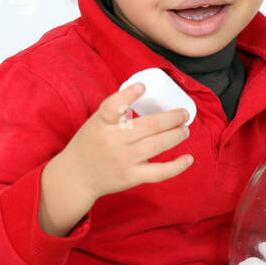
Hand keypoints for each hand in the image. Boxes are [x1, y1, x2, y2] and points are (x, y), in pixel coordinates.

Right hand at [59, 82, 193, 200]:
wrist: (76, 177)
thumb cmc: (90, 145)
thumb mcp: (95, 123)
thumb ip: (116, 112)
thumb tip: (146, 93)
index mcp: (101, 124)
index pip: (112, 107)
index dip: (127, 95)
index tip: (142, 87)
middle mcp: (112, 141)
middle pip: (148, 126)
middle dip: (171, 118)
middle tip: (184, 113)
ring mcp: (123, 160)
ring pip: (157, 145)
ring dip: (176, 135)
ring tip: (185, 129)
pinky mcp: (132, 177)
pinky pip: (159, 172)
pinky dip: (177, 166)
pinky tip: (189, 158)